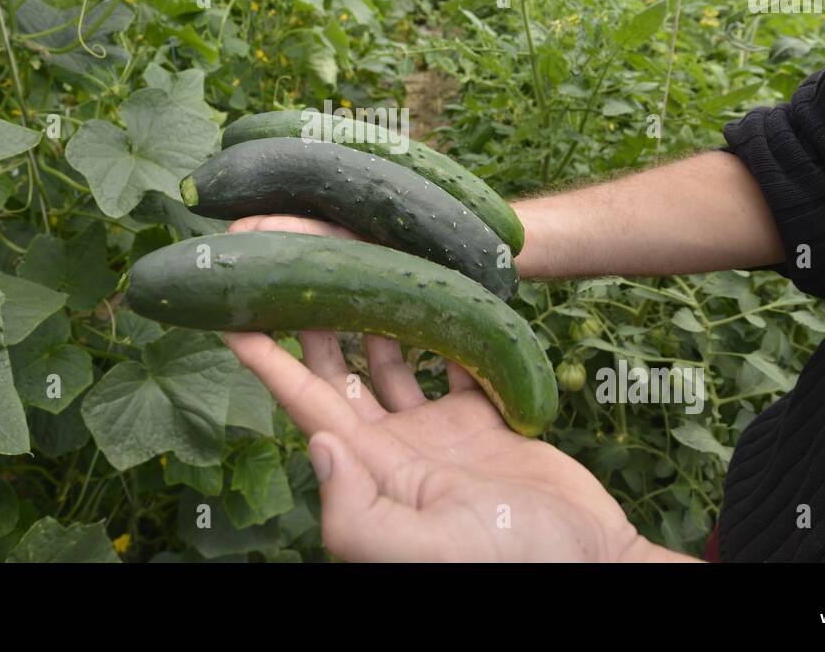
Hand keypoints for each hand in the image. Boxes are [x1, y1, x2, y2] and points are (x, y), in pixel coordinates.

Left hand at [224, 215, 687, 561]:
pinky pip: (451, 360)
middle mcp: (392, 447)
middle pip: (337, 368)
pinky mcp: (479, 420)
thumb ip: (359, 511)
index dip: (264, 356)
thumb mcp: (424, 552)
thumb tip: (316, 443)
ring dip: (370, 311)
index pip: (304, 401)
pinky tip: (432, 287)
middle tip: (292, 260)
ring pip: (389, 356)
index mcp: (370, 472)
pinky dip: (442, 325)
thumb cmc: (512, 568)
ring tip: (353, 257)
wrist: (595, 565)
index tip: (229, 309)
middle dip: (310, 317)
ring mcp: (435, 432)